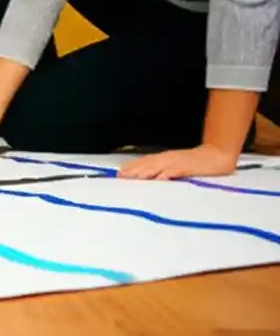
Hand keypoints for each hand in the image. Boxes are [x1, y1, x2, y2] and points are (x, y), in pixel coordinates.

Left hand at [117, 144, 238, 179]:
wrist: (217, 155)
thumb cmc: (196, 163)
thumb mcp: (177, 165)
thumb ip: (164, 170)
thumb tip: (151, 177)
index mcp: (165, 158)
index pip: (144, 162)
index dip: (132, 167)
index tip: (119, 174)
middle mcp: (168, 159)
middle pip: (147, 164)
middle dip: (133, 170)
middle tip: (120, 176)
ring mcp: (178, 163)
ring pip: (158, 167)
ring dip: (145, 172)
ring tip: (133, 177)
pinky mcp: (188, 168)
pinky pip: (176, 171)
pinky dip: (167, 174)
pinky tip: (159, 179)